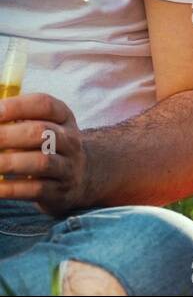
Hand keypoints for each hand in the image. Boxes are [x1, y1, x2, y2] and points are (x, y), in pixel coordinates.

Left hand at [0, 93, 90, 216]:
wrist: (80, 177)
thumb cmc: (47, 146)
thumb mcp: (42, 125)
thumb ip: (16, 119)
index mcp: (64, 118)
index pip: (44, 105)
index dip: (17, 106)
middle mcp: (70, 141)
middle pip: (42, 133)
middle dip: (7, 135)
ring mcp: (67, 167)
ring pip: (41, 162)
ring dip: (8, 163)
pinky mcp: (59, 192)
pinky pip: (35, 189)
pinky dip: (11, 188)